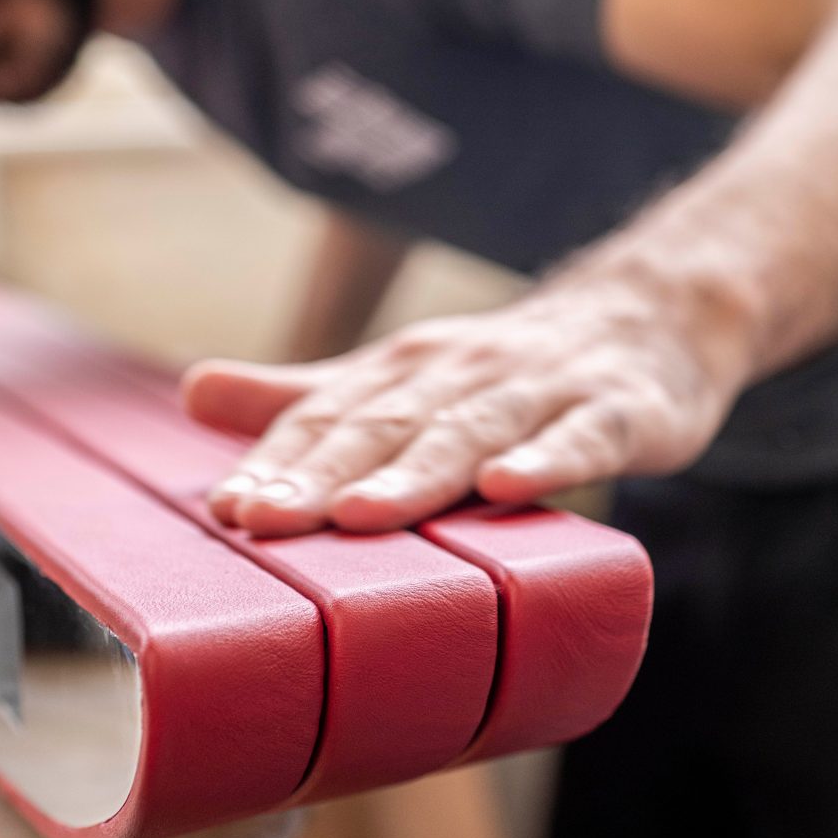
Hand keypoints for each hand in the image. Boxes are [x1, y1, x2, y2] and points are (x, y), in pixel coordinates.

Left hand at [181, 283, 751, 535]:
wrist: (646, 318)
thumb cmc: (507, 373)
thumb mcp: (402, 380)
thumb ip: (305, 397)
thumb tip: (191, 391)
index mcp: (406, 371)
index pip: (330, 418)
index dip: (278, 463)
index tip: (227, 508)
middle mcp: (462, 373)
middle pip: (386, 427)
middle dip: (322, 474)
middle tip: (264, 520)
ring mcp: (541, 389)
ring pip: (470, 432)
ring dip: (414, 473)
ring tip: (359, 513)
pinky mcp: (616, 410)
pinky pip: (581, 437)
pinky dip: (545, 459)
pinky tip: (508, 485)